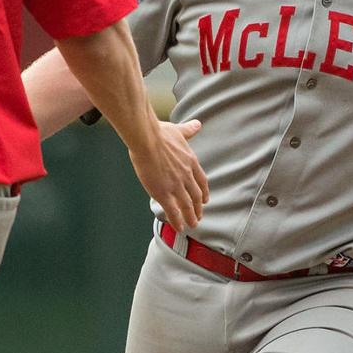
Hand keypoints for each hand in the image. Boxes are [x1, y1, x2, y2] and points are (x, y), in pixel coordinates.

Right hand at [129, 119, 208, 234]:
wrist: (147, 139)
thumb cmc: (159, 133)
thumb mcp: (178, 130)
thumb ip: (188, 130)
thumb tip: (197, 124)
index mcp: (190, 162)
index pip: (202, 181)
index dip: (204, 192)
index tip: (205, 199)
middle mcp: (186, 176)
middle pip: (196, 196)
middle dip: (198, 208)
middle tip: (199, 216)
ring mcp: (176, 186)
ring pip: (187, 206)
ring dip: (191, 217)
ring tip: (192, 225)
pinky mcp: (163, 193)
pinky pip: (173, 211)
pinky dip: (177, 221)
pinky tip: (179, 228)